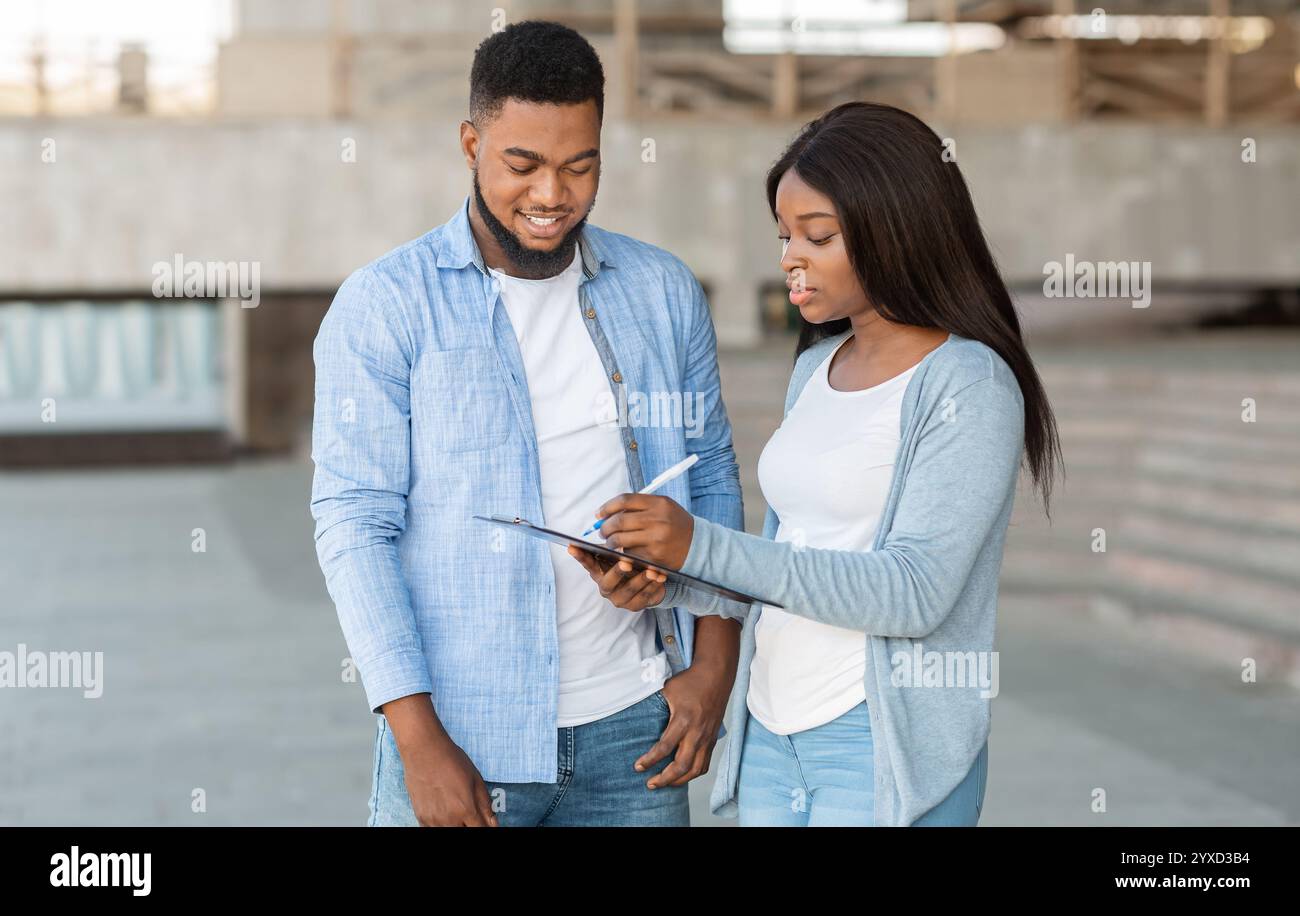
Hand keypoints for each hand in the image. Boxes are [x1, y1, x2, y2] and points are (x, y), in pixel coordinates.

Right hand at [383, 694, 496, 826]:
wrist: (424, 751)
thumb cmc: (452, 760)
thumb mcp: (476, 779)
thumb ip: (486, 805)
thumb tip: (494, 824)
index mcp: (466, 809)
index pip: (480, 831)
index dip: (485, 828)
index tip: (483, 823)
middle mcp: (449, 819)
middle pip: (464, 833)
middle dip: (470, 825)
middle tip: (470, 814)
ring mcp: (433, 820)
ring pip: (450, 832)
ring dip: (456, 824)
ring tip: (456, 810)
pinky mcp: (420, 817)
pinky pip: (434, 829)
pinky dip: (442, 825)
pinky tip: (444, 812)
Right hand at [567, 545, 667, 611]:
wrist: (649, 583)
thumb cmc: (631, 563)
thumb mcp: (621, 554)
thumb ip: (613, 545)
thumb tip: (606, 523)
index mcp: (599, 572)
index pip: (587, 564)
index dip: (580, 556)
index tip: (572, 546)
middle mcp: (606, 587)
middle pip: (608, 582)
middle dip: (618, 572)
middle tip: (627, 562)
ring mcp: (620, 599)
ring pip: (629, 590)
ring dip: (641, 579)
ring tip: (652, 571)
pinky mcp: (635, 606)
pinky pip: (644, 597)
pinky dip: (653, 586)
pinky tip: (661, 577)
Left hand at [592, 493, 694, 568]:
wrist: (698, 545)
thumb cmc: (676, 524)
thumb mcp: (663, 507)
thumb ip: (640, 506)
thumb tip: (609, 511)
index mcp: (658, 503)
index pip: (624, 500)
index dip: (607, 507)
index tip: (599, 514)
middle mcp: (657, 520)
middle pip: (619, 521)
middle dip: (605, 527)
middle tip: (602, 531)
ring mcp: (656, 539)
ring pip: (620, 540)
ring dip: (610, 542)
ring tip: (610, 542)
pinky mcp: (654, 556)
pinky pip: (629, 554)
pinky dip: (623, 553)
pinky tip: (625, 552)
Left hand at [637, 661, 733, 788]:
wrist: (716, 675)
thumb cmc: (690, 681)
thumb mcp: (668, 690)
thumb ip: (657, 707)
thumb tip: (641, 717)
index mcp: (683, 720)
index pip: (664, 748)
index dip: (649, 761)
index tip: (638, 767)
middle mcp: (696, 733)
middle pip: (681, 766)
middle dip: (664, 779)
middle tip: (650, 784)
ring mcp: (707, 738)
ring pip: (695, 770)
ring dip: (679, 780)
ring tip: (664, 783)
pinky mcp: (712, 740)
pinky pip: (704, 764)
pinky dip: (692, 774)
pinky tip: (682, 775)